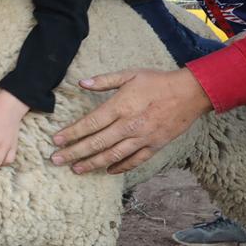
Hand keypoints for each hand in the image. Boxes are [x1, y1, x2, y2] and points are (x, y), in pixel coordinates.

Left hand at [49, 67, 212, 174]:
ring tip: (76, 169)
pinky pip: (134, 161)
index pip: (90, 123)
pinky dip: (120, 167)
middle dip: (74, 153)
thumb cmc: (158, 82)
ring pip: (112, 155)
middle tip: (56, 160)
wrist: (190, 94)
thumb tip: (82, 83)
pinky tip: (108, 171)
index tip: (56, 141)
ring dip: (92, 164)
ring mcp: (142, 138)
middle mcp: (129, 125)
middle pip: (96, 143)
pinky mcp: (154, 146)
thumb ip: (105, 80)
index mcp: (121, 106)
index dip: (72, 133)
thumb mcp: (130, 74)